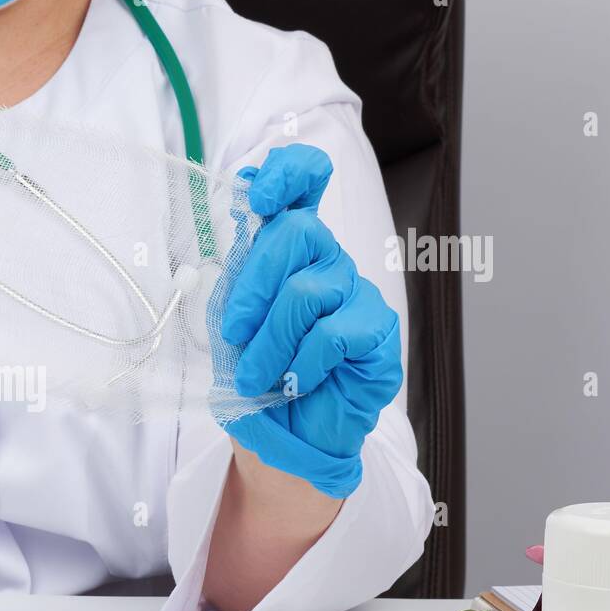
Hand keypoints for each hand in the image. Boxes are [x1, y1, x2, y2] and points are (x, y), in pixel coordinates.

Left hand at [219, 144, 401, 498]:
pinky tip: (296, 382)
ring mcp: (357, 295)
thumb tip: (242, 211)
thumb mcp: (231, 319)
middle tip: (233, 332)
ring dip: (269, 340)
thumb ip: (237, 269)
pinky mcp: (378, 334)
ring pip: (309, 291)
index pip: (305, 183)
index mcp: (291, 251)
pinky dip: (304, 362)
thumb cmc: (257, 375)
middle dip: (253, 284)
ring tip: (257, 375)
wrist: (280, 437)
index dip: (288, 173)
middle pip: (298, 233)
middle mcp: (329, 262)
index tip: (256, 195)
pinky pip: (335, 333)